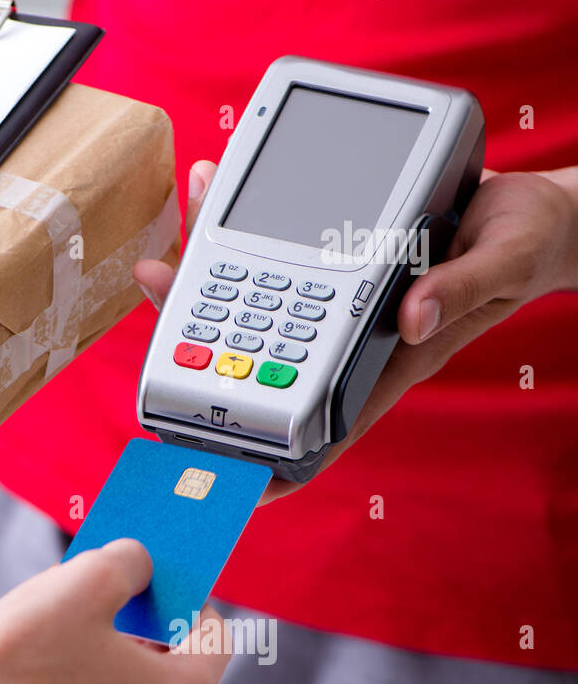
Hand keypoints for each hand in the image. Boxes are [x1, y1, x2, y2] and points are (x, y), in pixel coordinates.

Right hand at [0, 540, 230, 683]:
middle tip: (108, 597)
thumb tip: (139, 563)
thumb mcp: (88, 577)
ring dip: (112, 661)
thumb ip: (132, 560)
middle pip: (174, 669)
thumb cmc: (21, 656)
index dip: (188, 596)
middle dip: (146, 628)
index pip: (216, 637)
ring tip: (67, 630)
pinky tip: (45, 670)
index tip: (159, 578)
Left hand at [135, 161, 577, 502]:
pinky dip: (237, 235)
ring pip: (253, 307)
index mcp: (387, 356)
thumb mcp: (504, 263)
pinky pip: (271, 260)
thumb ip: (459, 290)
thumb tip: (410, 317)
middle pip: (260, 357)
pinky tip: (210, 201)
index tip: (225, 483)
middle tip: (155, 304)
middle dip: (201, 347)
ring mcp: (334, 302)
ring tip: (158, 264)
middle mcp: (348, 336)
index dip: (275, 460)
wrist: (529, 210)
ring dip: (205, 282)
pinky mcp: (330, 266)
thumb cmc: (524, 244)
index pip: (321, 421)